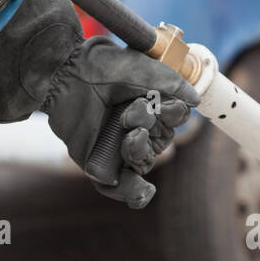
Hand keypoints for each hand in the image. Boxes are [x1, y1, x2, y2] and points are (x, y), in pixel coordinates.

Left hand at [43, 38, 199, 207]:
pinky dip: (134, 194)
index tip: (156, 103)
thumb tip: (194, 100)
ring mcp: (120, 147)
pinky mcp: (100, 163)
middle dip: (148, 130)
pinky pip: (121, 187)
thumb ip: (172, 83)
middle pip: (159, 142)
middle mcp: (140, 128)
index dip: (170, 114)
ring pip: (143, 163)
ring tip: (129, 138)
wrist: (66, 73)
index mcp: (154, 105)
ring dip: (139, 152)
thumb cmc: (104, 66)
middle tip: (128, 115)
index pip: (175, 118)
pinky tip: (143, 193)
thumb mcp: (143, 68)